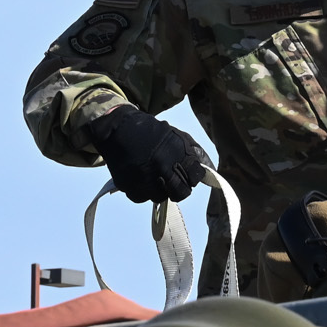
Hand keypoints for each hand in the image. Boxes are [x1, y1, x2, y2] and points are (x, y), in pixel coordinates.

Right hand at [86, 107, 209, 203]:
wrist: (117, 129)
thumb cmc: (150, 132)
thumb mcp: (176, 134)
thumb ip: (194, 151)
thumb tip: (209, 168)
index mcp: (177, 152)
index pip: (196, 176)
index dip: (192, 177)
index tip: (188, 176)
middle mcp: (162, 166)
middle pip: (180, 193)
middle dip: (179, 190)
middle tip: (173, 184)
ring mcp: (145, 177)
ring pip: (160, 197)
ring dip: (159, 190)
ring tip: (153, 177)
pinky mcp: (129, 185)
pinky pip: (141, 197)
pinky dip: (142, 191)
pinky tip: (140, 178)